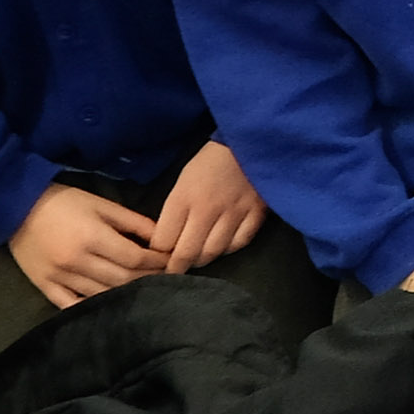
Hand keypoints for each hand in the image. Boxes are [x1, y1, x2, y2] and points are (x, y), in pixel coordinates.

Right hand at [6, 184, 161, 306]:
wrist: (15, 206)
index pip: (135, 258)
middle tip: (163, 277)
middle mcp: (76, 261)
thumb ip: (133, 221)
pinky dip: (92, 308)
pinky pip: (71, 305)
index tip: (170, 261)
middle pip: (122, 279)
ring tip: (143, 290)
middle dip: (148, 279)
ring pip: (101, 295)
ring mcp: (59, 277)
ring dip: (125, 294)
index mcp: (92, 237)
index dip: (157, 262)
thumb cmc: (63, 202)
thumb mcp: (101, 204)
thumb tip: (162, 238)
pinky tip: (109, 307)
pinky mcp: (44, 286)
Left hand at [149, 141, 269, 271]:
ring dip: (201, 260)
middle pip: (187, 252)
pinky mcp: (256, 213)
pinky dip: (228, 250)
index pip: (163, 241)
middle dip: (177, 267)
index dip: (158, 254)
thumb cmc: (209, 163)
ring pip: (213, 252)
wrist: (247, 141)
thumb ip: (175, 212)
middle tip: (174, 272)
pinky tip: (222, 247)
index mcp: (183, 197)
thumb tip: (167, 242)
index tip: (157, 260)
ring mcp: (234, 212)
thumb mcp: (182, 182)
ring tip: (196, 260)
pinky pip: (239, 243)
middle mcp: (207, 209)